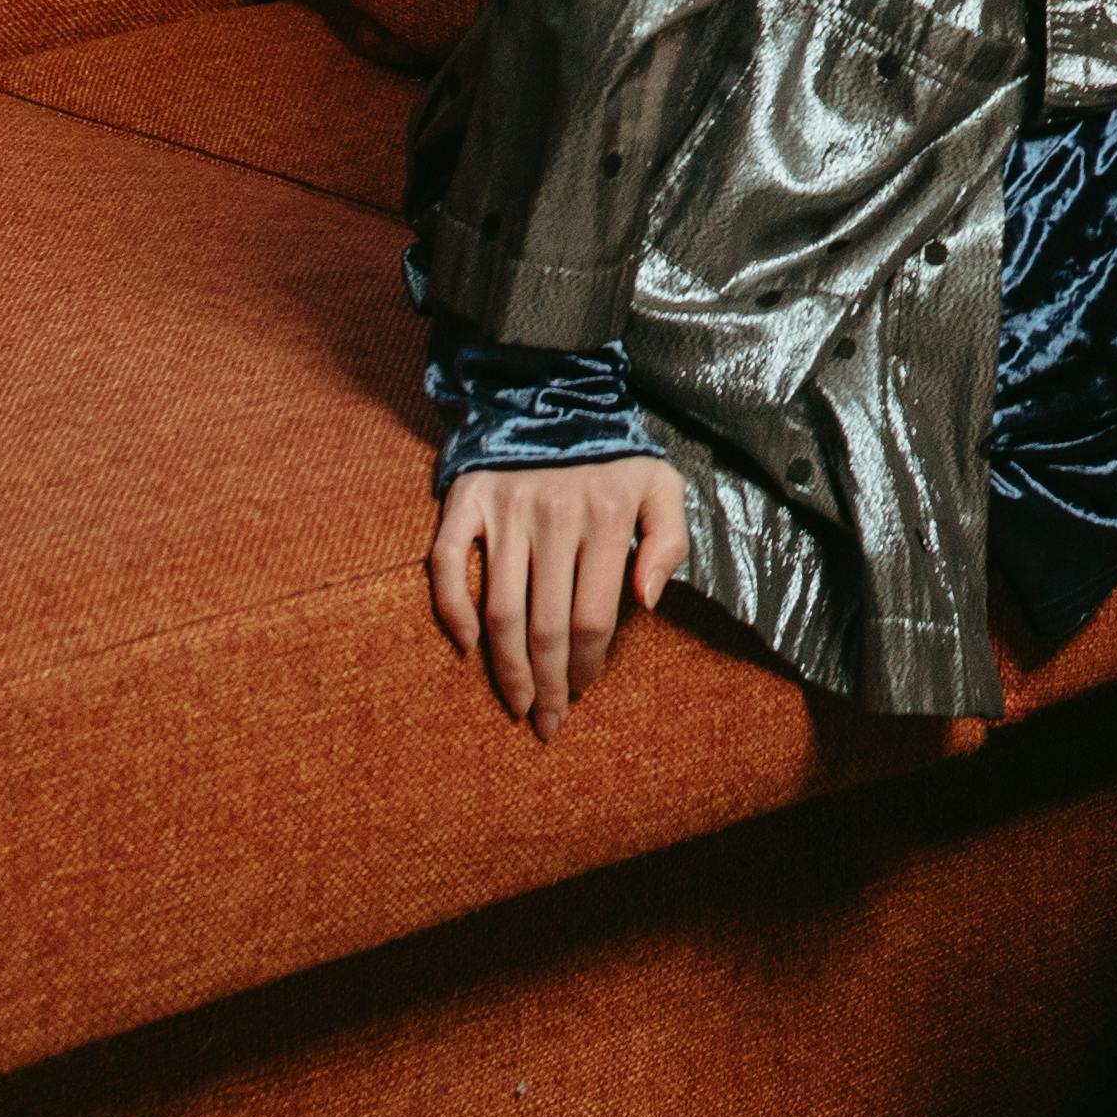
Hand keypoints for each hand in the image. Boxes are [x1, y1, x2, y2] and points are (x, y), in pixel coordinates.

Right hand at [429, 456, 684, 738]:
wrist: (554, 396)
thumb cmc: (614, 458)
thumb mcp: (662, 488)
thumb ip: (668, 542)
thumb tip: (648, 602)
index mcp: (605, 517)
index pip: (592, 618)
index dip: (586, 665)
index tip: (581, 692)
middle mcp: (552, 514)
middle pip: (545, 625)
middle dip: (546, 684)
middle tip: (546, 720)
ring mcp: (505, 508)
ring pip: (500, 608)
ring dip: (505, 666)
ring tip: (516, 702)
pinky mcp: (467, 499)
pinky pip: (447, 564)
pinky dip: (451, 609)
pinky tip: (466, 647)